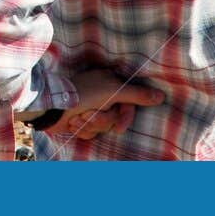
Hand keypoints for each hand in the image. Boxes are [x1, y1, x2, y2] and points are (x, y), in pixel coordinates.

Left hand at [43, 68, 164, 142]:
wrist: (53, 108)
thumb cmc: (82, 94)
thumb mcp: (113, 91)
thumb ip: (137, 94)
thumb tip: (161, 95)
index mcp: (110, 82)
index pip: (129, 103)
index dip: (124, 117)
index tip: (119, 127)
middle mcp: (102, 95)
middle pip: (116, 117)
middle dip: (102, 120)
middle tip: (89, 115)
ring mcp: (91, 107)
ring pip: (104, 126)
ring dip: (91, 125)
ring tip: (78, 117)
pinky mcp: (82, 120)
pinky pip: (91, 133)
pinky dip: (83, 130)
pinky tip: (73, 123)